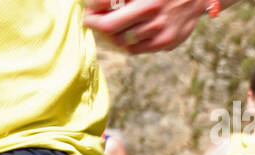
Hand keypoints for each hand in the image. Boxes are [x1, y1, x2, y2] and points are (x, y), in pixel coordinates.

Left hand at [85, 0, 207, 54]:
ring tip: (111, 24)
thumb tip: (97, 2)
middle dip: (97, 24)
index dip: (93, 10)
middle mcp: (151, 12)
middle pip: (110, 29)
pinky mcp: (165, 42)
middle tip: (92, 19)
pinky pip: (135, 49)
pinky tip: (128, 31)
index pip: (107, 10)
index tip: (89, 9)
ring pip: (121, 41)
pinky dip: (127, 42)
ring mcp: (159, 30)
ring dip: (112, 34)